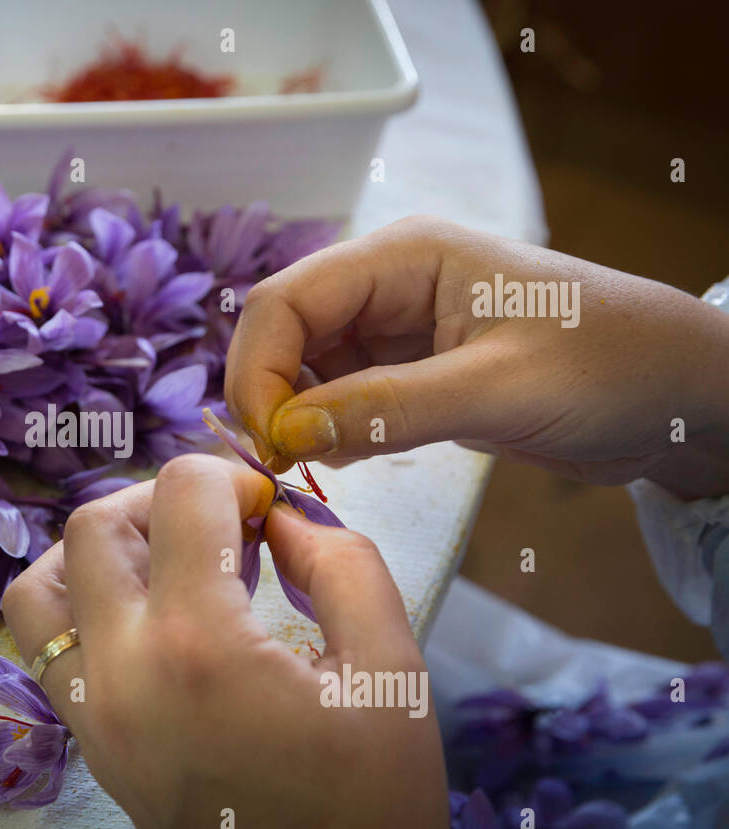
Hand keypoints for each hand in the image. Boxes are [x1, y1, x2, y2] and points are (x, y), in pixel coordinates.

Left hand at [1, 454, 449, 828]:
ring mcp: (90, 710)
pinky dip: (79, 605)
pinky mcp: (87, 740)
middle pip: (91, 526)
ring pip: (40, 586)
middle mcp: (120, 670)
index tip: (271, 511)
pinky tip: (150, 615)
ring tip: (172, 564)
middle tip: (224, 526)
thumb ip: (344, 565)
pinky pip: (44, 647)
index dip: (233, 478)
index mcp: (199, 645)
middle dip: (160, 499)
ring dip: (98, 551)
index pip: (180, 494)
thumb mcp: (393, 674)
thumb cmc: (368, 807)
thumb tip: (285, 515)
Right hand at [224, 216, 728, 499]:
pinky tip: (338, 458)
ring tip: (305, 465)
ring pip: (305, 365)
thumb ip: (387, 408)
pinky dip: (325, 427)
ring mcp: (396, 327)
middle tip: (276, 462)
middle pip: (284, 330)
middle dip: (267, 393)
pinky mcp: (409, 370)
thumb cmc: (608, 367)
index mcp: (403, 256)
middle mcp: (387, 283)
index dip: (257, 369)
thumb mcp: (497, 389)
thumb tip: (286, 433)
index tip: (267, 443)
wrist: (678, 394)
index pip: (286, 301)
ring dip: (292, 413)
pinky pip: (339, 394)